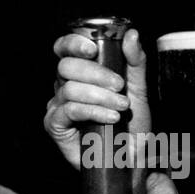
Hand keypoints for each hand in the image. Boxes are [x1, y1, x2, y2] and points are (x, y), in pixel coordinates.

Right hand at [44, 27, 152, 170]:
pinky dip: (93, 111)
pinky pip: (69, 110)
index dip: (73, 43)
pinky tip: (110, 118)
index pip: (64, 48)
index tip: (92, 48)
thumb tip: (131, 34)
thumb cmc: (131, 126)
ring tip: (121, 108)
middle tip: (120, 87)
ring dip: (100, 96)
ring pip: (69, 88)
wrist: (130, 159)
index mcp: (80, 72)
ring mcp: (56, 106)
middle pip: (66, 66)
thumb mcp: (139, 89)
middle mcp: (64, 86)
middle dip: (97, 74)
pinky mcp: (55, 125)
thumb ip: (135, 61)